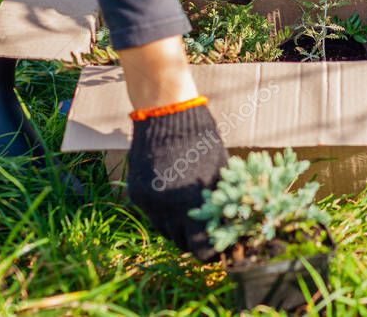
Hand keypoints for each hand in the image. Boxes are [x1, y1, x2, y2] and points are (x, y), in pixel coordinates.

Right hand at [126, 101, 227, 261]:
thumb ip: (222, 201)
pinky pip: (152, 215)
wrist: (166, 115)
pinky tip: (174, 202)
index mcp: (190, 203)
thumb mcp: (220, 171)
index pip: (199, 248)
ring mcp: (148, 202)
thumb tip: (231, 226)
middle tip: (205, 235)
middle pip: (180, 243)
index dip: (210, 252)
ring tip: (191, 218)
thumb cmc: (201, 140)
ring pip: (164, 231)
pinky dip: (163, 214)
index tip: (218, 249)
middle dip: (194, 241)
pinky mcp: (136, 194)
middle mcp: (165, 208)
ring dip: (178, 229)